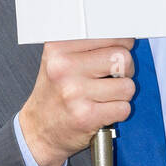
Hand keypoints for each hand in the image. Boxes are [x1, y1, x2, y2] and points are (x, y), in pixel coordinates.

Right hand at [18, 37, 135, 165]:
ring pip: (127, 85)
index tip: (119, 50)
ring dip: (122, 94)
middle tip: (111, 77)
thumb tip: (126, 37)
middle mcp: (64, 67)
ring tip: (103, 96)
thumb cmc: (55, 93)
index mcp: (58, 48)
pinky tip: (101, 111)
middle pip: (122, 57)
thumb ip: (87, 45)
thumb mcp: (59, 61)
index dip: (121, 44)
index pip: (109, 34)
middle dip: (124, 70)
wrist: (38, 131)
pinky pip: (124, 108)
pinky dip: (118, 112)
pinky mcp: (86, 116)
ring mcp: (74, 92)